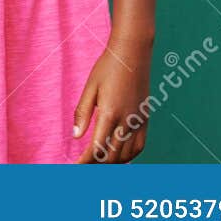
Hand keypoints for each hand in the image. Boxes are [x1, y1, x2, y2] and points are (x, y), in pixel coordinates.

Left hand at [72, 37, 151, 162]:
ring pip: (127, 154)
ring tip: (98, 164)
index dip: (85, 161)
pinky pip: (140, 146)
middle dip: (96, 165)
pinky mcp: (145, 118)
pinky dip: (129, 156)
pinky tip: (119, 156)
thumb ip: (82, 113)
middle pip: (112, 156)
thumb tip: (75, 136)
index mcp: (110, 113)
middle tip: (83, 167)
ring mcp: (139, 120)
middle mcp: (127, 120)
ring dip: (112, 163)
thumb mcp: (90, 87)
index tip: (76, 167)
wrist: (133, 52)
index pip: (97, 148)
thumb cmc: (108, 67)